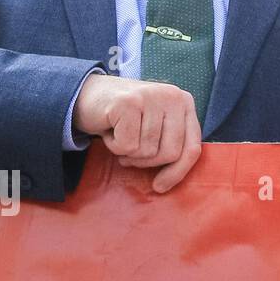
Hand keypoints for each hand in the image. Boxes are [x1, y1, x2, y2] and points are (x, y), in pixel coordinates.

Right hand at [73, 74, 202, 191]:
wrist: (87, 94)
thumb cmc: (124, 117)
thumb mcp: (155, 127)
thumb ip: (170, 144)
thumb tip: (168, 182)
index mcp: (185, 102)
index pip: (192, 147)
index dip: (178, 172)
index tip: (160, 186)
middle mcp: (173, 96)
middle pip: (170, 153)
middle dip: (146, 161)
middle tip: (130, 147)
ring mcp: (151, 97)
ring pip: (146, 151)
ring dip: (127, 150)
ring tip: (120, 132)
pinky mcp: (128, 103)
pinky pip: (127, 146)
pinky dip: (114, 145)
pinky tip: (110, 129)